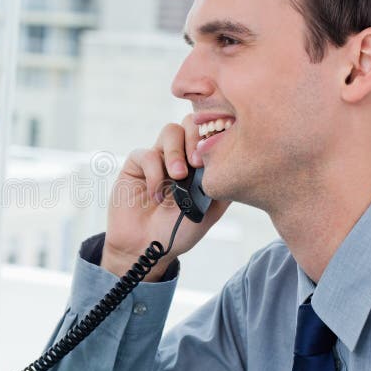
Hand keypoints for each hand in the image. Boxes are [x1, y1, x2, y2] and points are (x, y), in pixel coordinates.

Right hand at [101, 115, 231, 280]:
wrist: (148, 248)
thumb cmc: (179, 231)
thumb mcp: (210, 209)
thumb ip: (221, 184)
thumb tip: (233, 158)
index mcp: (201, 163)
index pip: (211, 132)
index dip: (216, 133)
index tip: (218, 155)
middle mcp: (180, 155)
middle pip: (190, 122)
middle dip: (196, 138)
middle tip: (197, 163)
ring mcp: (159, 158)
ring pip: (170, 131)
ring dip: (176, 153)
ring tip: (178, 177)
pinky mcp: (136, 165)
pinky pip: (146, 154)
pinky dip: (154, 172)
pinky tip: (157, 194)